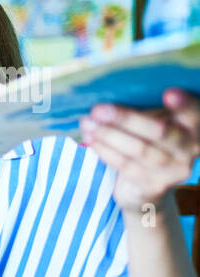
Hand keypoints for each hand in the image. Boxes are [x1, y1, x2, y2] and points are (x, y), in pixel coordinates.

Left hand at [80, 89, 199, 210]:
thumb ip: (148, 110)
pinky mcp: (153, 185)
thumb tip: (115, 90)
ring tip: (87, 123)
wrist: (146, 186)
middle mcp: (191, 149)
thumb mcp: (156, 121)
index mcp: (194, 127)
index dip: (184, 105)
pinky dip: (105, 150)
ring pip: (139, 150)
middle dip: (127, 119)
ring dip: (109, 135)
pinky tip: (91, 139)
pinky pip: (126, 165)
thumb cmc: (150, 142)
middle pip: (160, 132)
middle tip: (98, 109)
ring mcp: (173, 170)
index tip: (169, 93)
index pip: (194, 114)